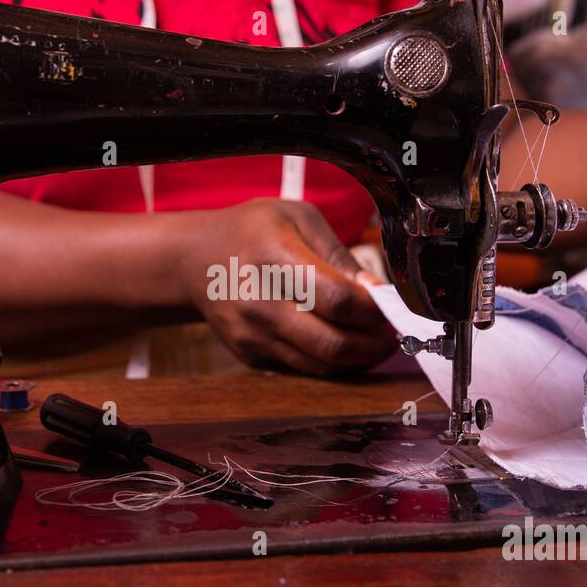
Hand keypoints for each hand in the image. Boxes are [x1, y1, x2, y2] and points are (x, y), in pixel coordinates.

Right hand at [178, 198, 398, 374]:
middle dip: (375, 343)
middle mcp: (260, 304)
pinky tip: (343, 343)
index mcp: (274, 259)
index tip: (389, 303)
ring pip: (322, 366)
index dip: (374, 309)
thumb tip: (374, 291)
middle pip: (333, 343)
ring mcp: (253, 336)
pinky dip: (331, 362)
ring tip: (374, 341)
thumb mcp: (298, 217)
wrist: (194, 260)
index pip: (338, 300)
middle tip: (392, 333)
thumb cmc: (253, 231)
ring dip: (358, 359)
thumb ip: (338, 254)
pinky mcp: (251, 356)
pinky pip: (303, 369)